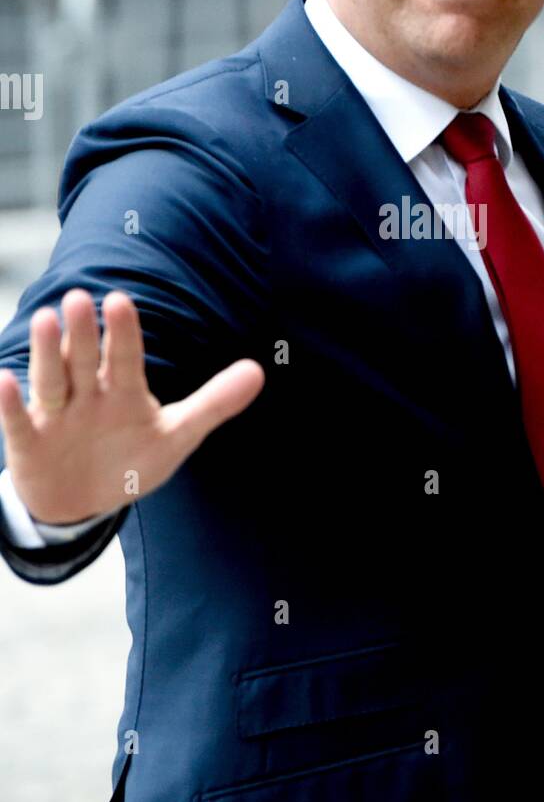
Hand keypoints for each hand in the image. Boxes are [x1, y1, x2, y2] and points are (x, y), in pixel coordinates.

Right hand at [0, 289, 264, 524]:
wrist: (82, 504)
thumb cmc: (130, 458)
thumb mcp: (176, 435)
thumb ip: (214, 403)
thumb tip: (259, 371)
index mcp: (123, 390)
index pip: (125, 358)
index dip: (123, 332)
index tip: (121, 299)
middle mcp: (87, 395)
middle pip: (85, 360)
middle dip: (82, 333)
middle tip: (78, 298)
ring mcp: (56, 418)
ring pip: (51, 381)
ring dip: (46, 352)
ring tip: (44, 318)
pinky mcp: (29, 443)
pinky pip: (18, 421)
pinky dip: (9, 404)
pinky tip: (3, 380)